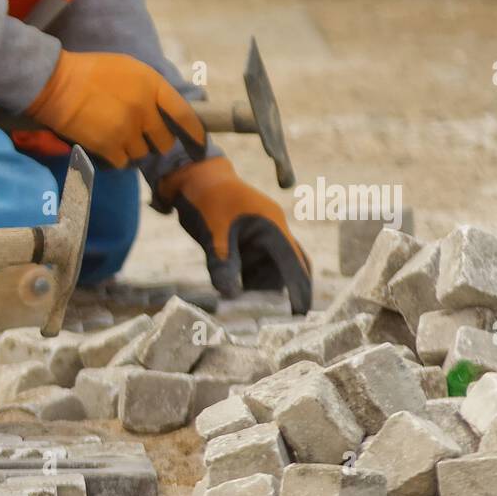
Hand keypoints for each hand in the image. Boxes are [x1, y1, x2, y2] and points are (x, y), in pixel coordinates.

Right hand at [26, 50, 207, 168]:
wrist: (58, 84)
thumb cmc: (90, 71)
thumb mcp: (128, 68)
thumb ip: (149, 87)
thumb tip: (161, 106)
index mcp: (152, 85)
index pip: (184, 114)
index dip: (194, 131)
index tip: (198, 142)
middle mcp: (145, 109)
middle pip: (164, 140)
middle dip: (156, 141)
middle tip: (142, 138)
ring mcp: (127, 129)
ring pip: (142, 153)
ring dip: (132, 150)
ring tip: (117, 139)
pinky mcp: (109, 146)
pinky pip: (123, 163)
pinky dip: (116, 159)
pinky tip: (106, 147)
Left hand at [161, 157, 311, 313]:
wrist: (193, 177)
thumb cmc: (207, 199)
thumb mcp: (213, 232)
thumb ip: (222, 263)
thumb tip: (231, 295)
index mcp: (272, 226)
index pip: (293, 262)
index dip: (299, 288)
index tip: (302, 312)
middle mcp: (271, 232)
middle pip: (289, 265)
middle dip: (289, 290)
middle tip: (289, 318)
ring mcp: (258, 236)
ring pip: (270, 268)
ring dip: (264, 288)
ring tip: (258, 313)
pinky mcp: (244, 240)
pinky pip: (253, 265)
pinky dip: (249, 281)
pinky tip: (241, 297)